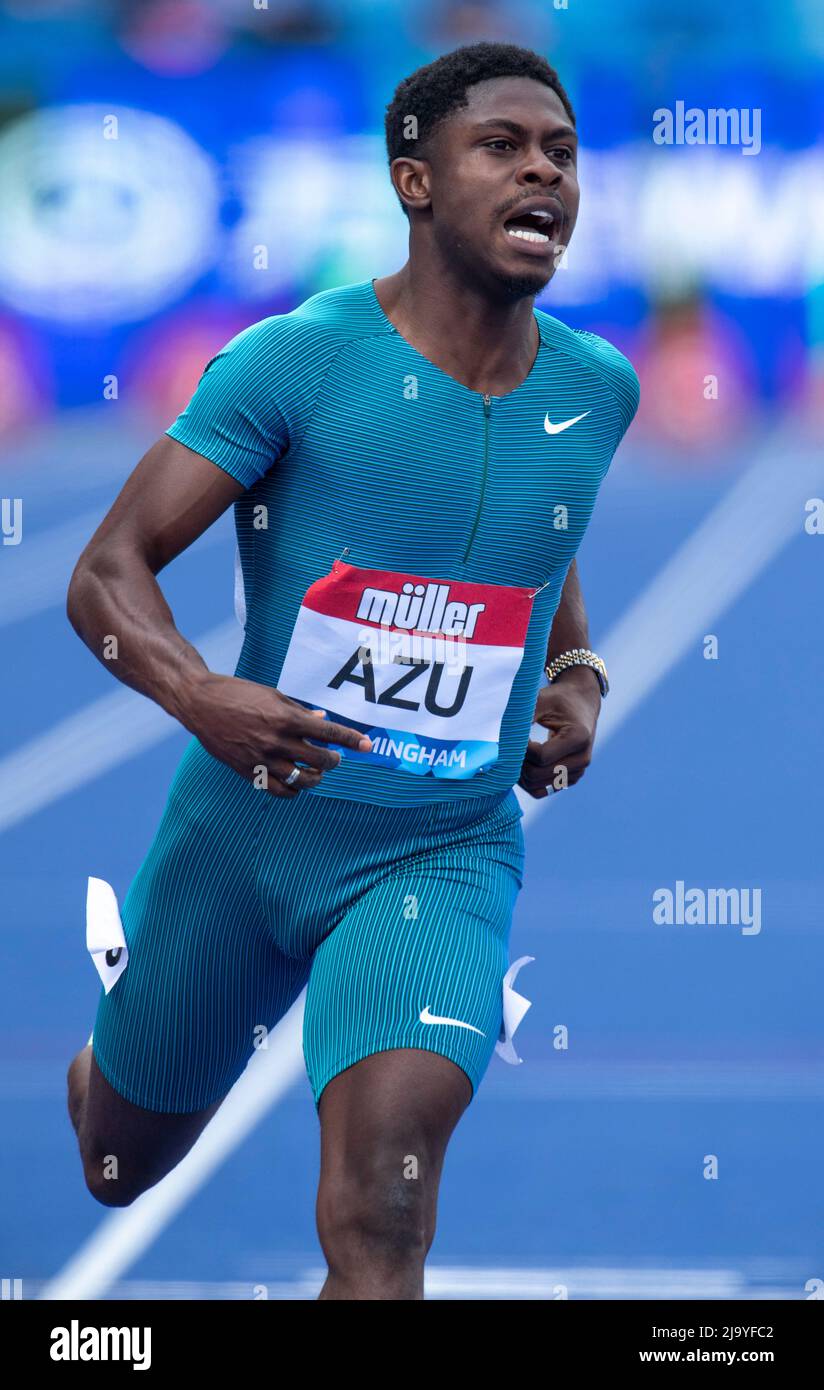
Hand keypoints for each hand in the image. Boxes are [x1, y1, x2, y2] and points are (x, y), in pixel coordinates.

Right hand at [183, 672, 371, 796]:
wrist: (199, 703)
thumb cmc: (237, 693)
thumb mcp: (273, 696)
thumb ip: (299, 712)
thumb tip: (323, 723)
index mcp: (285, 718)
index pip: (329, 733)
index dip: (351, 740)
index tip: (366, 745)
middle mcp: (276, 741)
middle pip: (320, 760)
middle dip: (334, 760)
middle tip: (335, 757)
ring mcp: (261, 758)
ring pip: (301, 781)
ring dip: (315, 778)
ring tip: (316, 771)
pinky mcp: (247, 771)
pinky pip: (278, 791)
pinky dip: (292, 791)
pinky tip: (296, 784)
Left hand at [517, 665, 600, 799]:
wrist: (581, 703)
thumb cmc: (559, 699)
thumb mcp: (541, 700)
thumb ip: (522, 717)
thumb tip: (498, 739)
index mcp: (578, 737)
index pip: (541, 757)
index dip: (520, 750)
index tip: (513, 738)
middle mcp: (582, 758)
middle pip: (537, 775)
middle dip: (517, 764)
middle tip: (510, 748)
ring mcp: (578, 771)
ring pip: (538, 787)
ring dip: (520, 775)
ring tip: (515, 755)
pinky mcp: (571, 778)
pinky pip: (542, 791)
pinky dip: (527, 782)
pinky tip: (523, 764)